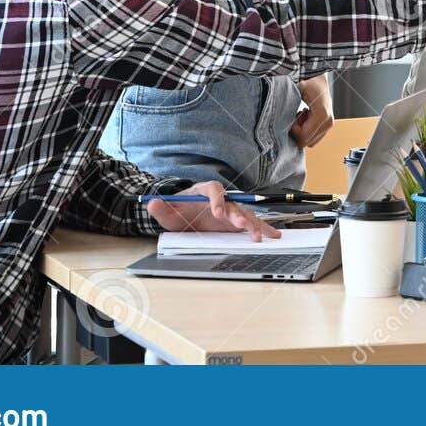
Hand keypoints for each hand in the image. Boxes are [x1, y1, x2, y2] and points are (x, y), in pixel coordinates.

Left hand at [146, 180, 279, 240]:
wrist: (183, 213)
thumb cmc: (177, 209)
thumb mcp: (166, 210)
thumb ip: (159, 206)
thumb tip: (152, 202)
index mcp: (204, 191)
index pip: (213, 189)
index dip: (217, 199)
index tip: (217, 211)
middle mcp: (220, 199)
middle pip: (232, 203)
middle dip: (236, 214)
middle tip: (239, 224)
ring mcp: (229, 210)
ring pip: (244, 214)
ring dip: (251, 225)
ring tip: (258, 236)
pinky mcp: (234, 222)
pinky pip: (249, 224)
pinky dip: (261, 228)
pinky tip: (273, 235)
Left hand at [291, 76, 333, 148]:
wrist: (317, 78)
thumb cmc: (306, 81)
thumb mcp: (295, 91)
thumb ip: (288, 106)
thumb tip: (279, 123)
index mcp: (322, 114)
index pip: (304, 138)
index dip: (293, 130)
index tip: (293, 116)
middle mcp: (329, 121)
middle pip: (307, 142)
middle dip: (298, 131)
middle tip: (296, 115)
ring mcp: (330, 124)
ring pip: (310, 141)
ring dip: (302, 130)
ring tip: (301, 115)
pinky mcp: (328, 125)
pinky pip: (314, 137)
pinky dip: (307, 129)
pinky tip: (305, 116)